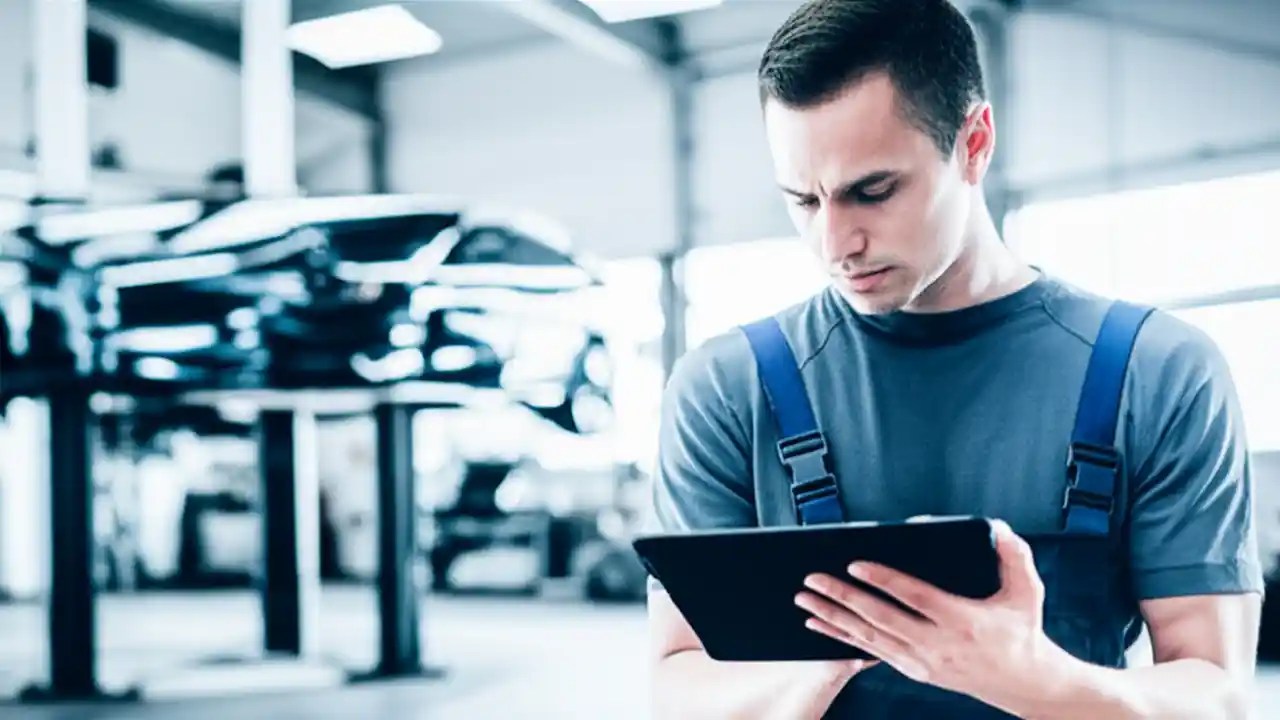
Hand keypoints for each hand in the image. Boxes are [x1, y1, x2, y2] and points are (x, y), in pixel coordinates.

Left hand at [793, 521, 1064, 709]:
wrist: (1023, 682)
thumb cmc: (1021, 629)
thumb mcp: (1028, 591)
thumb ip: (1015, 556)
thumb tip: (997, 528)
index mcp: (962, 621)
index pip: (914, 597)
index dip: (884, 580)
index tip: (856, 563)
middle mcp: (937, 644)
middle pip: (881, 618)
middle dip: (843, 596)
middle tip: (813, 577)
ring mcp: (922, 661)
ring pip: (868, 637)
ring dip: (832, 616)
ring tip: (804, 598)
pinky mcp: (913, 670)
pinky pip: (869, 652)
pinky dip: (841, 637)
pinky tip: (817, 624)